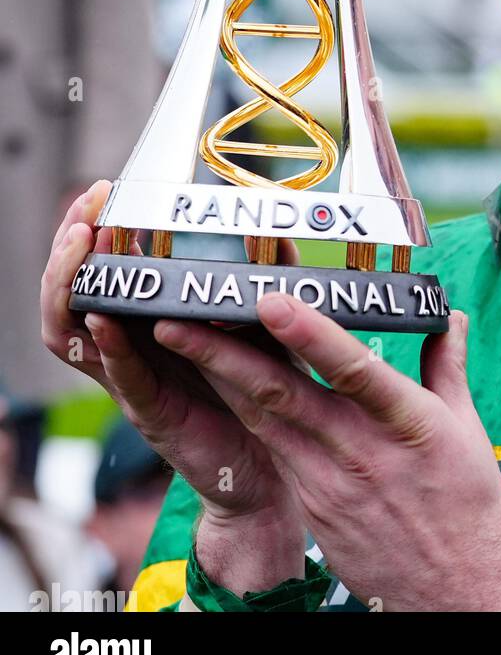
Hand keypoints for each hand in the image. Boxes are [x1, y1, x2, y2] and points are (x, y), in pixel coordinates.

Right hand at [41, 183, 303, 584]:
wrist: (274, 466)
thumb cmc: (262, 386)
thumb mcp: (260, 319)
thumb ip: (263, 278)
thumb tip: (277, 229)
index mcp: (148, 318)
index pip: (100, 267)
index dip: (92, 228)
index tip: (103, 189)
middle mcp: (130, 346)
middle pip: (71, 293)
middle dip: (70, 248)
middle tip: (86, 211)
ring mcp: (133, 380)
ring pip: (74, 333)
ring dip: (73, 286)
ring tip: (84, 249)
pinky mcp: (152, 413)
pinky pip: (119, 378)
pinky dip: (107, 347)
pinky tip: (104, 319)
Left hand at [154, 296, 500, 611]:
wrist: (456, 590)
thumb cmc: (468, 506)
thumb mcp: (467, 429)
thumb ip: (448, 366)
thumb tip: (450, 318)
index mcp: (409, 423)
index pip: (352, 370)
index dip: (309, 335)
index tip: (271, 302)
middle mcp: (361, 452)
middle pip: (283, 395)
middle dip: (224, 354)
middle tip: (178, 320)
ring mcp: (329, 483)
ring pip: (262, 421)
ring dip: (217, 379)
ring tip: (179, 340)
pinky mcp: (312, 505)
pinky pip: (271, 448)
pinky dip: (240, 412)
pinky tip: (216, 385)